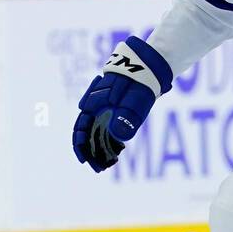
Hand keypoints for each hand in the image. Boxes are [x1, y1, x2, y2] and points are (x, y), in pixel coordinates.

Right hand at [73, 36, 172, 171]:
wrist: (152, 64)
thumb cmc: (142, 81)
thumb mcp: (136, 99)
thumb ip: (127, 117)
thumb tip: (119, 137)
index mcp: (95, 102)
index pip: (81, 127)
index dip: (80, 146)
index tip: (84, 161)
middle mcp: (97, 104)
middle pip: (88, 131)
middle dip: (92, 151)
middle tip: (100, 167)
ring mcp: (105, 105)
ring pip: (98, 130)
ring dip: (101, 146)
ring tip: (110, 162)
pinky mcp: (115, 107)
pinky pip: (108, 125)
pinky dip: (110, 138)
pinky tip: (118, 150)